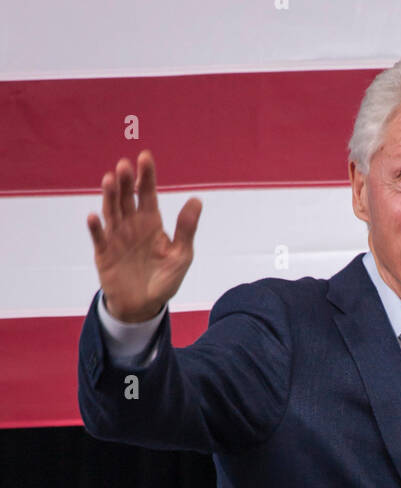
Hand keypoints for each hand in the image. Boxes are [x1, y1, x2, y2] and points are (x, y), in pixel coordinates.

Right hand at [87, 150, 201, 322]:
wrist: (144, 307)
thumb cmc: (164, 279)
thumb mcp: (181, 256)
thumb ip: (186, 229)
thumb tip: (197, 200)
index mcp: (151, 221)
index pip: (148, 193)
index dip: (146, 175)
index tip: (145, 157)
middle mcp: (132, 224)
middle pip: (127, 197)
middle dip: (126, 181)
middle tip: (125, 166)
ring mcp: (116, 236)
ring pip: (112, 211)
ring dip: (110, 196)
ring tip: (110, 180)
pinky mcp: (104, 253)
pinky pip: (99, 238)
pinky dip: (96, 227)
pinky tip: (93, 216)